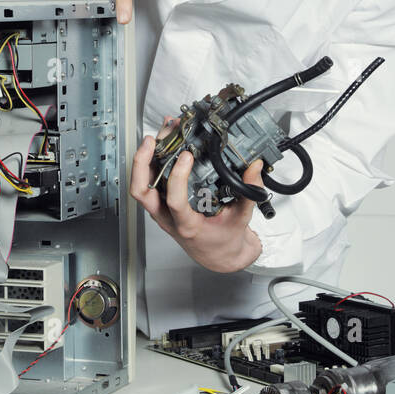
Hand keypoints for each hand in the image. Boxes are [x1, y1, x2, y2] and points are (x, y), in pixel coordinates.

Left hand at [129, 118, 264, 273]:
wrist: (218, 256)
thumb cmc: (225, 242)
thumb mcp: (241, 219)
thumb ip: (248, 193)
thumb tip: (254, 168)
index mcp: (187, 225)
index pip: (174, 201)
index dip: (177, 176)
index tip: (187, 156)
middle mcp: (168, 218)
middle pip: (142, 191)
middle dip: (142, 163)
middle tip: (154, 141)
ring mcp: (161, 212)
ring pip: (140, 186)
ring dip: (144, 159)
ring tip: (157, 136)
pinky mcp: (161, 205)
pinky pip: (149, 184)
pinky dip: (151, 163)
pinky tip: (162, 147)